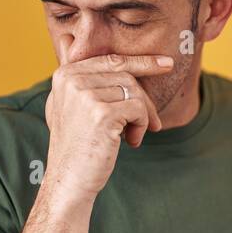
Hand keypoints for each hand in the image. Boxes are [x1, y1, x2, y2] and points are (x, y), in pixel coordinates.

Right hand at [43, 53, 170, 201]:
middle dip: (145, 100)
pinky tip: (131, 142)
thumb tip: (95, 52)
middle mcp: (71, 80)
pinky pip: (138, 109)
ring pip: (134, 92)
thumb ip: (83, 81)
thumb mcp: (73, 107)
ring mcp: (85, 95)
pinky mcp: (100, 113)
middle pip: (126, 76)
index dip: (141, 62)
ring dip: (142, 117)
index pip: (111, 61)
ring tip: (132, 136)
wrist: (69, 181)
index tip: (167, 64)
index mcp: (64, 74)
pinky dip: (141, 126)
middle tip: (154, 124)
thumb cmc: (78, 146)